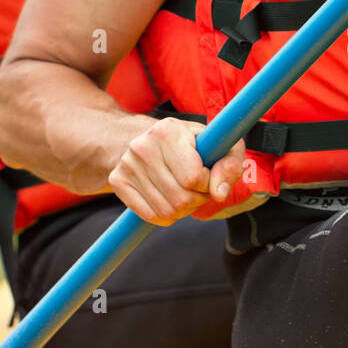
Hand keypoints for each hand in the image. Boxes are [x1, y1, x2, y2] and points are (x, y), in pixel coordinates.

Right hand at [108, 117, 245, 224]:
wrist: (150, 139)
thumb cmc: (192, 143)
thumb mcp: (218, 145)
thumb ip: (229, 165)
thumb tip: (219, 193)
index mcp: (168, 131)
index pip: (193, 178)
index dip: (206, 184)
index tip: (205, 174)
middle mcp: (143, 146)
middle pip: (181, 198)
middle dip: (197, 199)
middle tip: (198, 188)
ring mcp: (127, 164)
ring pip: (167, 210)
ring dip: (184, 210)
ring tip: (185, 193)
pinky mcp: (118, 180)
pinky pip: (150, 215)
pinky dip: (167, 216)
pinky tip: (171, 200)